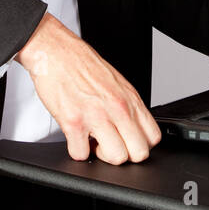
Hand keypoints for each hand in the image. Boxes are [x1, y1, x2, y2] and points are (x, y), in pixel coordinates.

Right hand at [16, 13, 160, 162]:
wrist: (56, 52)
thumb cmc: (82, 65)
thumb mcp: (116, 83)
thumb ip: (126, 106)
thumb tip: (130, 128)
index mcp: (129, 98)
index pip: (152, 137)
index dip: (139, 144)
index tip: (127, 141)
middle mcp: (117, 108)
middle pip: (138, 153)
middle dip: (124, 154)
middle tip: (109, 144)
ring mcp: (96, 116)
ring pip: (116, 157)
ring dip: (101, 155)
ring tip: (92, 141)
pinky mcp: (73, 122)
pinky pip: (81, 154)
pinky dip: (76, 150)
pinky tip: (75, 137)